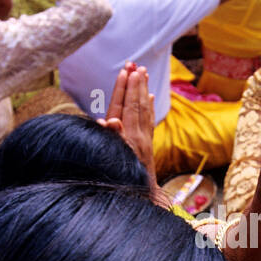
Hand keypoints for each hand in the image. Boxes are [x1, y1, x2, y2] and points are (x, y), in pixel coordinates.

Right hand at [101, 62, 156, 189]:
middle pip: (138, 104)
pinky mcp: (148, 143)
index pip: (128, 107)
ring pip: (145, 109)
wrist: (142, 196)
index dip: (126, 89)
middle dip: (136, 84)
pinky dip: (149, 106)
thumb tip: (110, 120)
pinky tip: (150, 96)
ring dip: (143, 90)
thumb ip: (114, 138)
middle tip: (136, 64)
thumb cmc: (125, 178)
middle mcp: (139, 135)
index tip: (126, 72)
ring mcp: (145, 139)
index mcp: (129, 136)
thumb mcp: (116, 158)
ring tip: (144, 72)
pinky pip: (150, 120)